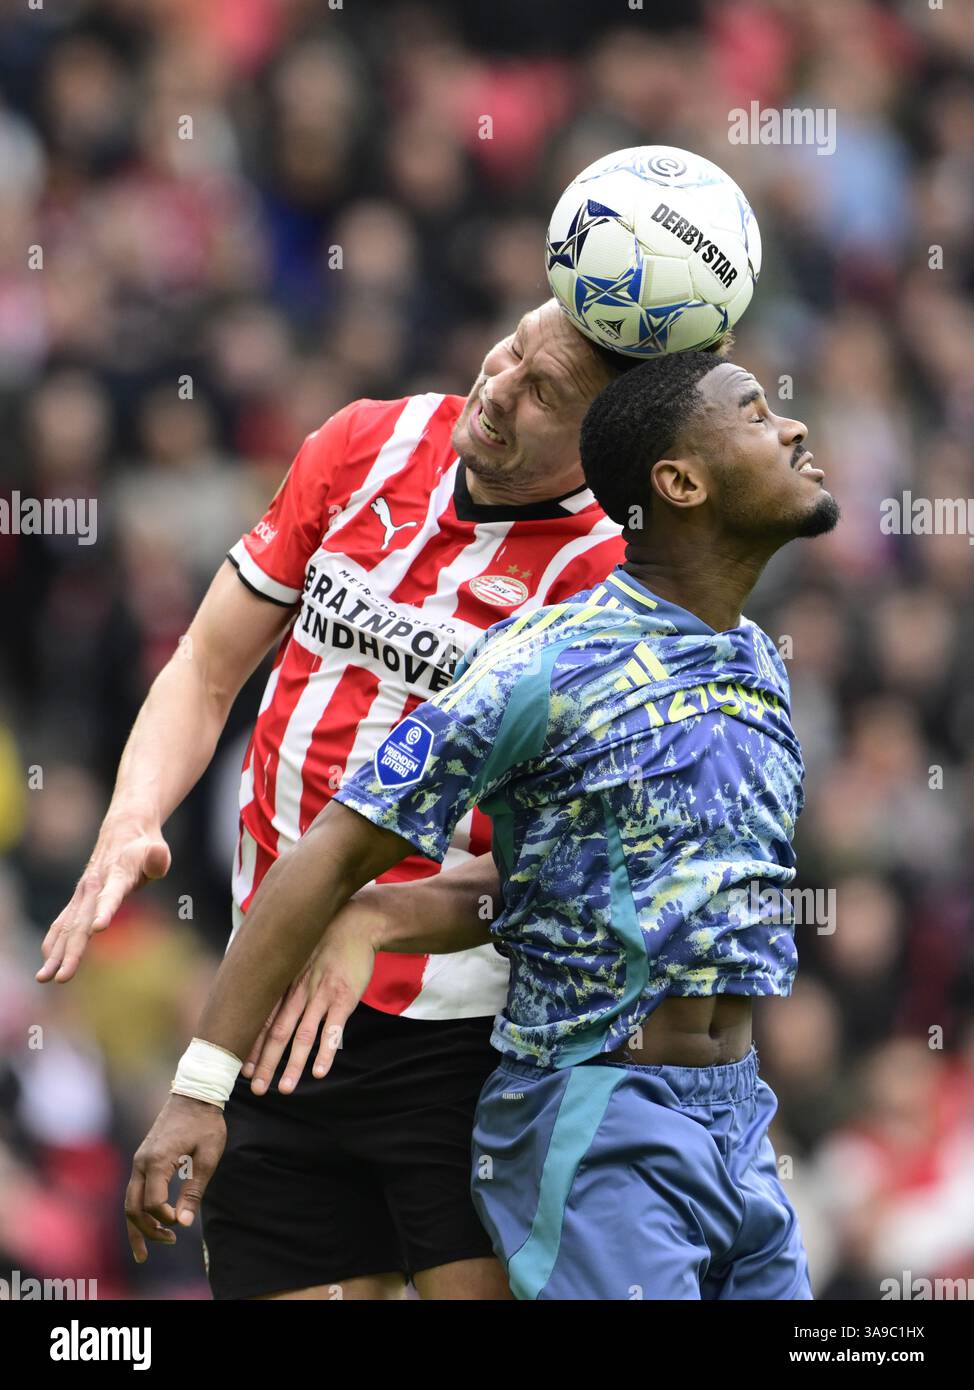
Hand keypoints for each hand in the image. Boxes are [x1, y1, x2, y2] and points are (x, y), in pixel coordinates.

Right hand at [38, 815, 170, 982]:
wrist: (122, 829)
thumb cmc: (144, 847)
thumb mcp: (156, 850)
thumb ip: (157, 858)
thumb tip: (158, 855)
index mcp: (116, 876)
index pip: (110, 896)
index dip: (104, 910)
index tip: (98, 929)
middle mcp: (93, 887)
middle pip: (81, 923)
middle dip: (71, 952)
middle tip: (62, 977)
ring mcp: (82, 893)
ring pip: (67, 927)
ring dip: (55, 953)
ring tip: (45, 977)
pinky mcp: (78, 899)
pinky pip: (62, 922)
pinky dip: (53, 941)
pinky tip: (47, 960)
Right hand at [125, 1094, 225, 1263]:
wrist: (194, 1094)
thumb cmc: (205, 1124)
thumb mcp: (207, 1156)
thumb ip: (194, 1189)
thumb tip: (184, 1222)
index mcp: (157, 1161)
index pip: (152, 1203)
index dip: (167, 1218)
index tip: (184, 1219)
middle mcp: (141, 1162)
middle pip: (133, 1208)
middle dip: (147, 1231)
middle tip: (169, 1242)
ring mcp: (139, 1160)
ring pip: (128, 1202)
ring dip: (137, 1226)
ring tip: (146, 1250)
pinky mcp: (142, 1159)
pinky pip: (134, 1191)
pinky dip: (138, 1211)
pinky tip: (148, 1224)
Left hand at [243, 902, 380, 1096]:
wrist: (357, 923)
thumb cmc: (324, 941)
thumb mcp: (296, 955)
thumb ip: (282, 978)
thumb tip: (263, 995)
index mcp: (285, 984)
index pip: (262, 1020)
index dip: (252, 1047)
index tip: (242, 1070)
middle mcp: (298, 993)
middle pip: (277, 1034)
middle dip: (266, 1063)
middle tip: (257, 1089)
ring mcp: (321, 996)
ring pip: (303, 1036)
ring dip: (293, 1064)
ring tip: (285, 1089)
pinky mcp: (344, 999)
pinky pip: (334, 1030)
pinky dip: (326, 1052)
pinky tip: (320, 1072)